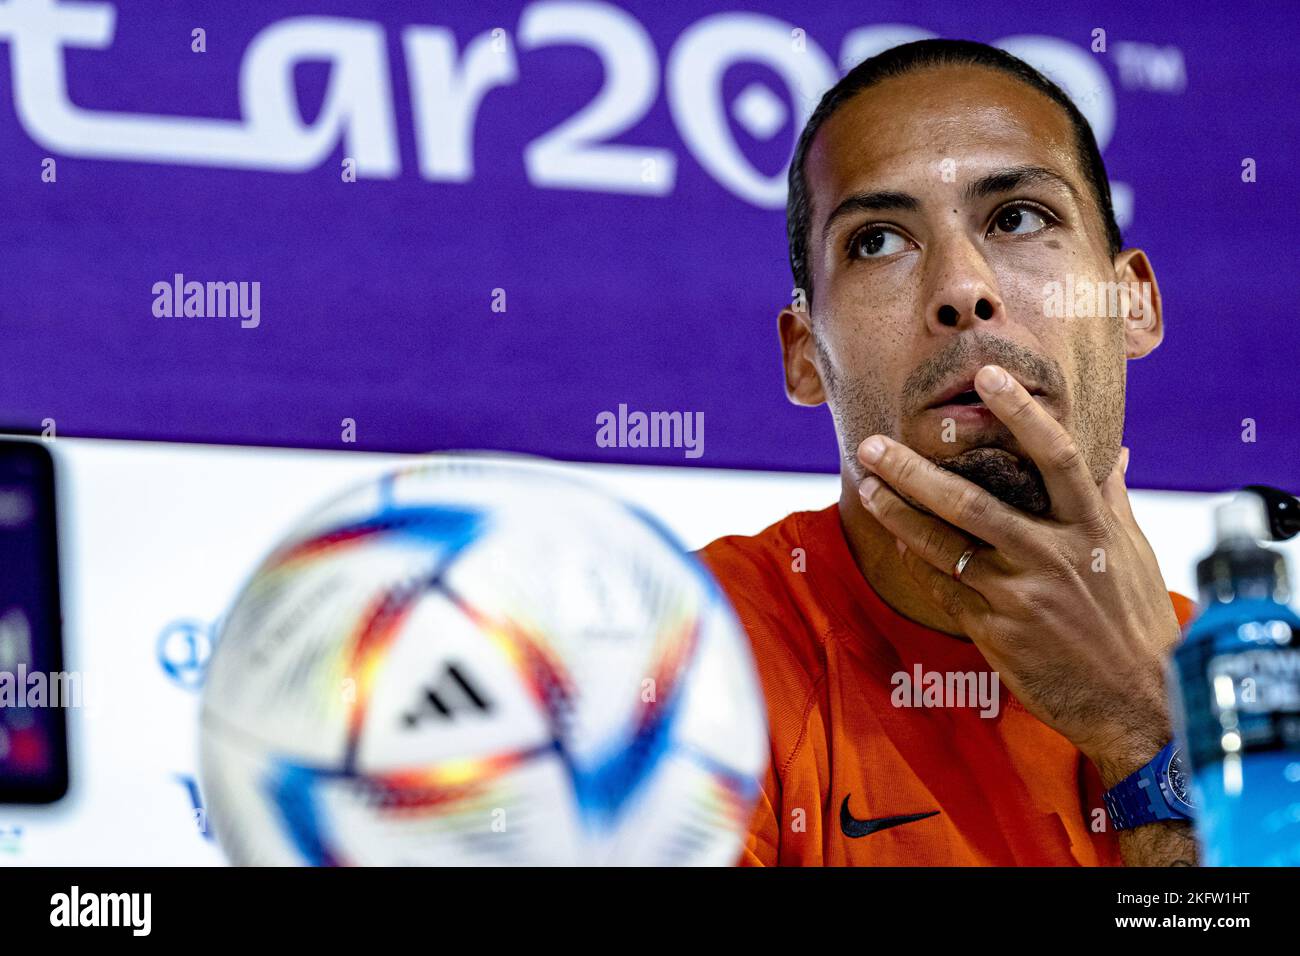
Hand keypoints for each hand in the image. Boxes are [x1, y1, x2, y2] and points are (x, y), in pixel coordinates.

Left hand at [855, 364, 1181, 778]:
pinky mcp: (998, 631)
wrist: (1139, 702)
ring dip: (898, 514)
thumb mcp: (1135, 553)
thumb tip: (1117, 450)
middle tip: (873, 444)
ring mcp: (1022, 595)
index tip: (989, 375)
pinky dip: (917, 562)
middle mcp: (1055, 555)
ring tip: (867, 487)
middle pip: (972, 500)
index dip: (1023, 413)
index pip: (1057, 455)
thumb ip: (1112, 499)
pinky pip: (944, 588)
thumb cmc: (1137, 621)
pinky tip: (895, 541)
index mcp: (1092, 527)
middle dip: (914, 471)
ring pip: (944, 545)